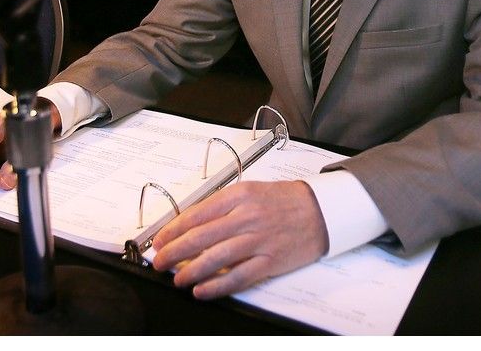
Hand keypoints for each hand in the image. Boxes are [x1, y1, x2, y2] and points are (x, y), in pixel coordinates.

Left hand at [151, 180, 328, 299]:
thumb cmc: (284, 200)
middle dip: (174, 252)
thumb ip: (223, 206)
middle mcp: (247, 216)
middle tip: (159, 261)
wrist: (321, 210)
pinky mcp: (270, 261)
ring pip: (215, 259)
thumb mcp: (251, 191)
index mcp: (239, 195)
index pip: (197, 214)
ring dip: (190, 271)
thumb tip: (191, 225)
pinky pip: (238, 277)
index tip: (160, 240)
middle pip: (201, 237)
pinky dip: (216, 286)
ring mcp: (258, 240)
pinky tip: (201, 290)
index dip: (173, 230)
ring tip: (176, 278)